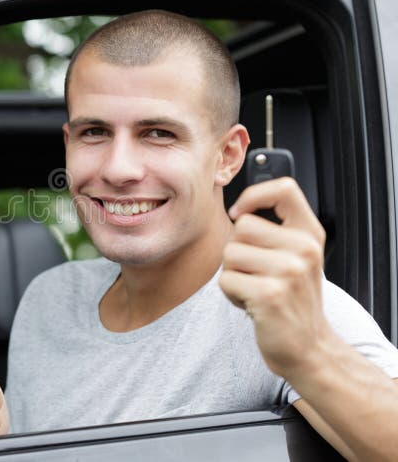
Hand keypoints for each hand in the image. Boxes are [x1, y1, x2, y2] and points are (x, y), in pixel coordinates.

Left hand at [220, 177, 332, 378]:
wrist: (309, 348)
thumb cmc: (292, 300)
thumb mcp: (296, 257)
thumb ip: (276, 230)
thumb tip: (237, 209)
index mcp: (310, 234)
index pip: (284, 189)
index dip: (254, 195)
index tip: (240, 213)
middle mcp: (304, 249)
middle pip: (241, 226)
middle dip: (237, 250)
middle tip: (256, 274)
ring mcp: (289, 271)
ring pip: (229, 253)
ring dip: (232, 274)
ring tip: (256, 289)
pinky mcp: (269, 294)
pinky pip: (225, 280)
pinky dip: (231, 294)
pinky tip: (253, 305)